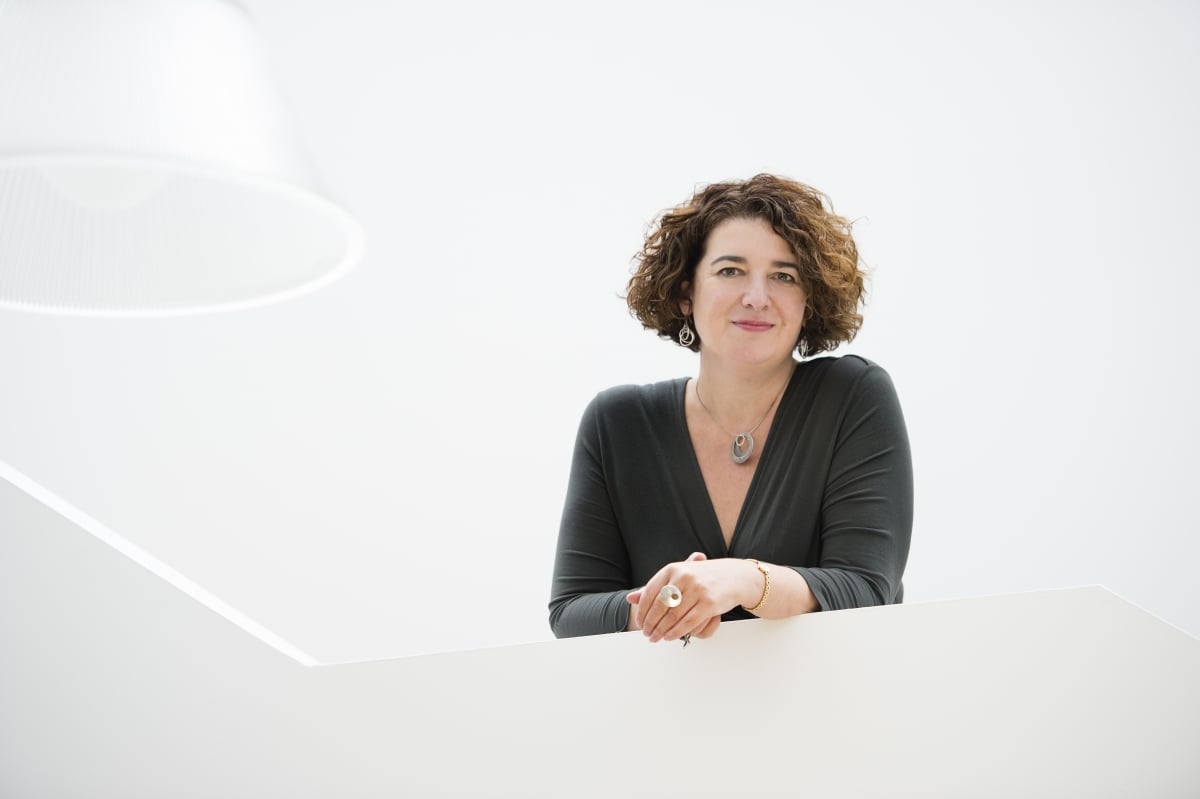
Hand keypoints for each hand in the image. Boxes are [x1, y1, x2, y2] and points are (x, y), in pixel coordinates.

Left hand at [626, 552, 741, 642]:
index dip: (642, 610)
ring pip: (673, 616)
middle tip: (646, 634)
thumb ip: (656, 587)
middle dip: (650, 623)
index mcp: (673, 568)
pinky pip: (688, 622)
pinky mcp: (709, 603)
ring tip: (656, 638)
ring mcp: (697, 589)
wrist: (736, 576)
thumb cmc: (704, 577)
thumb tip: (631, 598)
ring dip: (662, 630)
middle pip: (660, 606)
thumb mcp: (679, 575)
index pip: (650, 592)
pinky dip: (676, 632)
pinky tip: (670, 637)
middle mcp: (683, 577)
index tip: (639, 622)